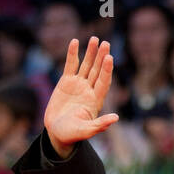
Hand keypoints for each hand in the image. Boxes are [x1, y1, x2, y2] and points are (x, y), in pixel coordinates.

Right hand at [44, 37, 118, 156]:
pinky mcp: (66, 81)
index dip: (106, 70)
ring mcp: (78, 84)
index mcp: (96, 101)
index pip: (103, 82)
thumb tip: (116, 118)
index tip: (110, 57)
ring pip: (86, 65)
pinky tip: (75, 42)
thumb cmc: (72, 134)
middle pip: (97, 71)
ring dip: (91, 53)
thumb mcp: (86, 131)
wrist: (57, 132)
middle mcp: (89, 90)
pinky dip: (73, 54)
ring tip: (94, 39)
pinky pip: (70, 64)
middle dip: (101, 57)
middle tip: (106, 43)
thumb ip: (100, 125)